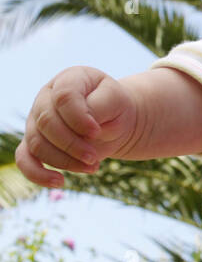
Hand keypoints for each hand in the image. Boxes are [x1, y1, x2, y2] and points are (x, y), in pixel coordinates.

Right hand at [16, 66, 142, 186]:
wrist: (112, 120)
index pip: (64, 97)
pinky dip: (38, 174)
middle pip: (47, 122)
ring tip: (92, 167)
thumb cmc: (114, 107)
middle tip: (94, 157)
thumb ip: (100, 107)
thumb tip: (83, 129)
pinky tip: (59, 182)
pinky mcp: (34, 142)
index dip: (78, 118)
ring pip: (37, 144)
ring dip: (64, 161)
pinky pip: (25, 160)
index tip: (97, 132)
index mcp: (68, 80)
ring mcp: (36, 120)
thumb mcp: (116, 100)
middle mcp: (46, 98)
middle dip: (72, 145)